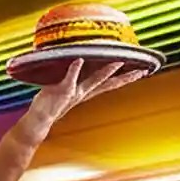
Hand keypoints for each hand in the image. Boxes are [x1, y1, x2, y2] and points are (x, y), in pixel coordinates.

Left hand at [18, 59, 145, 144]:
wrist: (38, 120)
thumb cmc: (49, 105)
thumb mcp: (63, 90)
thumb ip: (70, 78)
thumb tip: (76, 66)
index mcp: (85, 92)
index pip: (108, 84)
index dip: (124, 78)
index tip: (141, 71)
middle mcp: (83, 93)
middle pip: (108, 84)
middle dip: (125, 77)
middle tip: (141, 70)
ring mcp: (73, 93)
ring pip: (93, 82)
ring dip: (105, 72)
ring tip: (117, 62)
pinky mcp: (62, 91)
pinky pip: (69, 79)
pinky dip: (74, 70)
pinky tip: (79, 59)